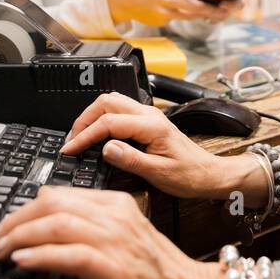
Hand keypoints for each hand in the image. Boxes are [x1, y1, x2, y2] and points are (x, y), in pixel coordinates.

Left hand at [0, 186, 227, 278]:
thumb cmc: (159, 277)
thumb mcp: (123, 242)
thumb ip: (92, 231)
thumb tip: (49, 235)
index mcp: (117, 205)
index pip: (59, 195)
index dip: (24, 210)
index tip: (5, 227)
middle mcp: (116, 216)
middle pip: (52, 204)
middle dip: (14, 221)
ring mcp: (117, 241)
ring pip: (57, 224)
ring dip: (20, 237)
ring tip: (0, 251)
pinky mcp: (117, 269)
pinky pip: (72, 254)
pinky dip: (42, 255)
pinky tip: (23, 262)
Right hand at [61, 93, 249, 200]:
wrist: (209, 174)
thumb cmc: (189, 176)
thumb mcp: (158, 174)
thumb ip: (131, 160)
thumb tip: (106, 148)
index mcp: (151, 126)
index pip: (108, 122)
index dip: (85, 135)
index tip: (71, 149)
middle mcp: (149, 115)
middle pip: (106, 102)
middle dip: (84, 119)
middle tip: (71, 141)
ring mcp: (149, 115)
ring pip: (112, 102)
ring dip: (92, 116)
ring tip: (79, 137)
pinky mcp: (148, 121)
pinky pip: (119, 110)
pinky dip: (102, 118)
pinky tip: (96, 135)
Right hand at [105, 0, 231, 26]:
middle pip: (193, 6)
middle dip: (212, 9)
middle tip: (228, 9)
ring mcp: (163, 11)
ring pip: (189, 15)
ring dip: (206, 15)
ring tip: (221, 14)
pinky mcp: (161, 21)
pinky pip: (179, 18)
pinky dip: (189, 16)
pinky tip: (200, 14)